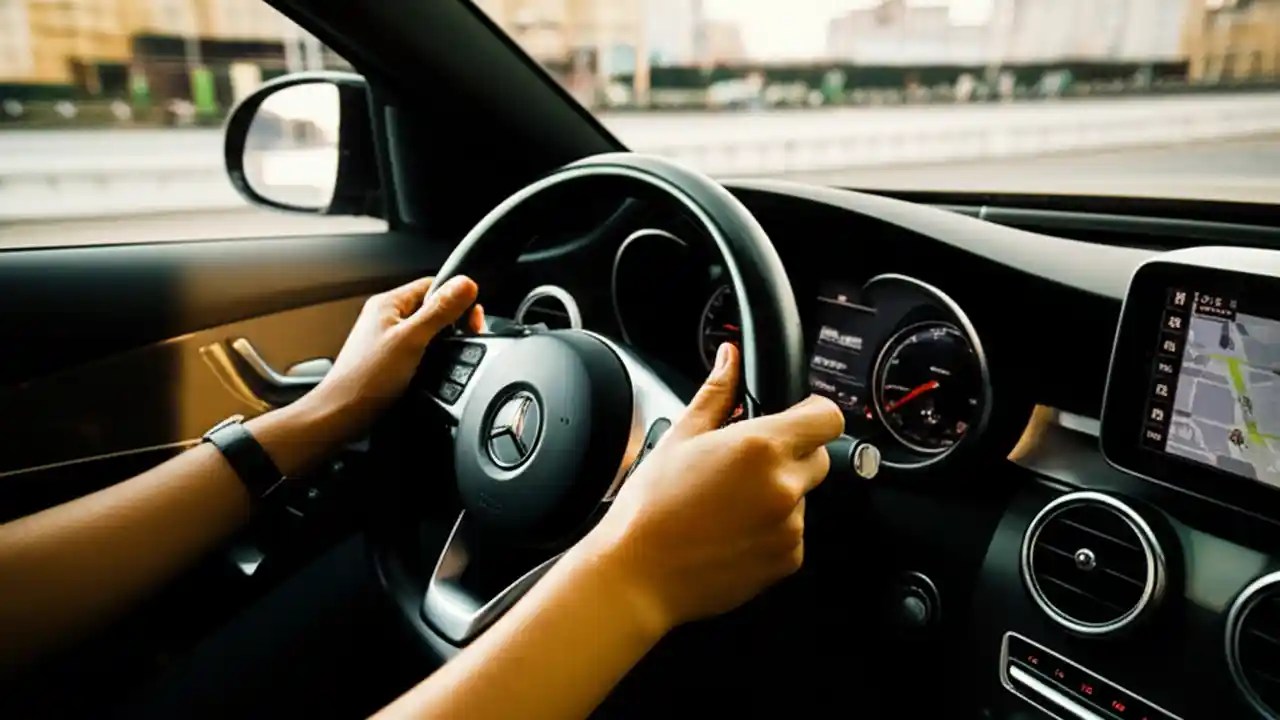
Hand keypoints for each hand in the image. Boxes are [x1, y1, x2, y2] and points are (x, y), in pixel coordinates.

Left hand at [302, 275, 483, 441]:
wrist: (343, 415)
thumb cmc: (366, 378)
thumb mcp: (412, 339)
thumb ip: (440, 310)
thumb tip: (466, 284)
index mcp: (388, 303)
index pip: (433, 285)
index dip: (456, 298)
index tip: (472, 318)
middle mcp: (386, 317)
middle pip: (432, 308)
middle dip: (452, 321)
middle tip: (466, 337)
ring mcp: (387, 339)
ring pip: (427, 330)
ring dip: (442, 341)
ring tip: (449, 355)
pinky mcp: (391, 360)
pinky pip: (420, 349)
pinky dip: (432, 356)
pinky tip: (436, 368)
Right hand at [580, 343, 843, 632]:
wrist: (638, 574)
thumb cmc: (651, 509)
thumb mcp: (681, 436)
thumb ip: (717, 392)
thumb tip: (730, 359)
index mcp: (761, 447)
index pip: (826, 417)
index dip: (813, 412)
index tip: (797, 417)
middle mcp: (783, 486)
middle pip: (817, 457)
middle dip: (791, 454)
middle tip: (744, 465)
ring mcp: (789, 527)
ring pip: (802, 496)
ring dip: (777, 494)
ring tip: (727, 504)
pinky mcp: (788, 560)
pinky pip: (792, 532)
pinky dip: (771, 529)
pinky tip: (731, 530)